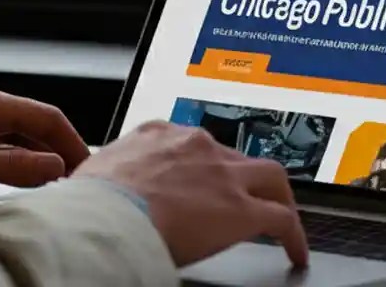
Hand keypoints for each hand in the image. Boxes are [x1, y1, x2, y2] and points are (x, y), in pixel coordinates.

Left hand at [0, 87, 88, 197]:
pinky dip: (11, 163)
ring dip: (35, 158)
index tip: (89, 169)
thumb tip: (55, 166)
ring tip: (51, 185)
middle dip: (57, 150)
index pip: (47, 117)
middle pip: (33, 125)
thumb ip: (14, 166)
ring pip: (13, 138)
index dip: (72, 142)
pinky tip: (14, 181)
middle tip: (75, 181)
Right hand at [75, 121, 308, 268]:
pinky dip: (293, 233)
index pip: (188, 141)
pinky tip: (295, 251)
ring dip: (276, 195)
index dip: (199, 162)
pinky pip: (281, 218)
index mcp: (156, 134)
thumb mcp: (94, 175)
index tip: (201, 177)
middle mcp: (194, 144)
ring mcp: (222, 174)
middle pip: (232, 155)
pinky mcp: (241, 209)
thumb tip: (94, 190)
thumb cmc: (90, 202)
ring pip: (268, 176)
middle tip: (246, 195)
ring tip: (282, 217)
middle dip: (241, 174)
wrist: (104, 217)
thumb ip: (108, 175)